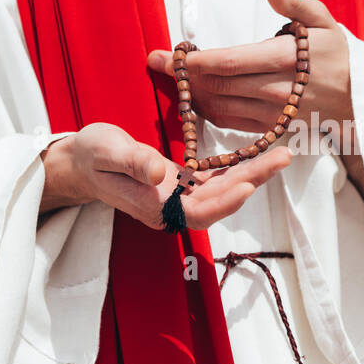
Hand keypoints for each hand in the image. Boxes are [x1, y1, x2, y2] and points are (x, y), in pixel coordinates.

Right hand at [40, 122, 290, 228]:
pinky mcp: (184, 185)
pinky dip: (238, 169)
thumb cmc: (90, 156)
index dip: (224, 202)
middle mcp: (173, 208)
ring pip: (223, 191)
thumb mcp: (106, 151)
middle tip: (283, 157)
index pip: (197, 211)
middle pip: (220, 201)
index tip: (247, 186)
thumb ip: (132, 162)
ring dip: (252, 174)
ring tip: (280, 154)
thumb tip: (159, 172)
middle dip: (253, 180)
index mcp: (155, 207)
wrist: (80, 162)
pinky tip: (257, 157)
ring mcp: (180, 198)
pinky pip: (217, 181)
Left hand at [144, 0, 353, 132]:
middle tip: (158, 65)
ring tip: (173, 81)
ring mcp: (274, 115)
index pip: (228, 62)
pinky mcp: (272, 130)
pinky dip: (209, 112)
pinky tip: (196, 100)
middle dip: (183, 77)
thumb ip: (295, 2)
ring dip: (192, 96)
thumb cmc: (338, 56)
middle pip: (218, 86)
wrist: (361, 101)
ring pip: (221, 107)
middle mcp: (277, 90)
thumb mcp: (324, 22)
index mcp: (285, 58)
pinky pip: (232, 124)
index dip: (192, 61)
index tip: (163, 54)